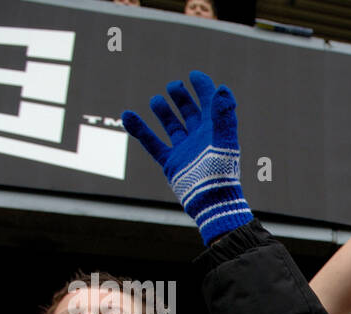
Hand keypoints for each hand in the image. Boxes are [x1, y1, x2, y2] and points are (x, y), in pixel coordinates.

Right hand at [122, 71, 252, 243]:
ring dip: (163, 112)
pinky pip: (153, 143)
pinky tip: (127, 116)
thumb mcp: (223, 140)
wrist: (210, 201)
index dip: (203, 88)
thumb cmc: (221, 170)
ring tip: (157, 101)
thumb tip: (222, 87)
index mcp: (214, 131)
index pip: (209, 103)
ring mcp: (185, 150)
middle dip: (182, 98)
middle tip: (174, 87)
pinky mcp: (171, 163)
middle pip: (190, 112)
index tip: (194, 75)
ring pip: (172, 126)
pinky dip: (140, 130)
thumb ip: (223, 114)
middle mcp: (200, 139)